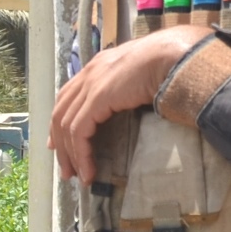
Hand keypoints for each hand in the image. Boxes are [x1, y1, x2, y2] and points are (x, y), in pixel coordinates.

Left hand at [49, 24, 209, 182]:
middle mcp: (88, 73)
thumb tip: (130, 103)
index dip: (60, 123)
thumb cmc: (166, 64)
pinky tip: (88, 170)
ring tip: (79, 176)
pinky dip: (81, 154)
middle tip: (66, 169)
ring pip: (66, 126)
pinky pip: (79, 132)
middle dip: (60, 144)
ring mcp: (91, 84)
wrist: (171, 55)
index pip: (66, 97)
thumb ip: (125, 89)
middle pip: (60, 113)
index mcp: (97, 67)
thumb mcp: (137, 77)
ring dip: (70, 155)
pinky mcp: (97, 98)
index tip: (59, 145)